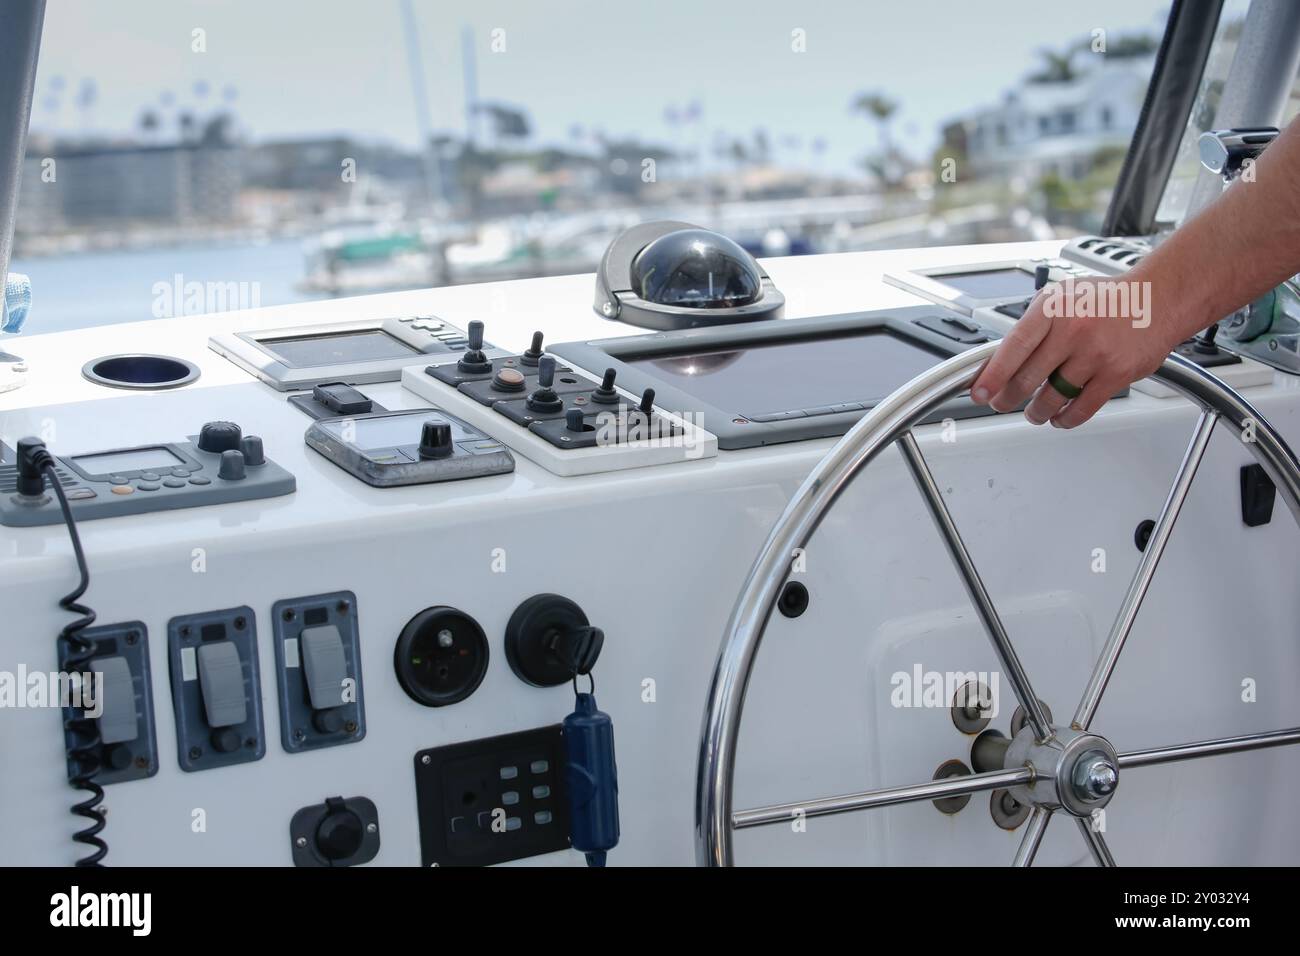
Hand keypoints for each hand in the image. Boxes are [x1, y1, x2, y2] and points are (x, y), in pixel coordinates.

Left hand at [970, 275, 1176, 427]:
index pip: (1013, 347)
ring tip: (1033, 412)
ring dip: (1036, 411)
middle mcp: (1074, 329)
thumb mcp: (1060, 298)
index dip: (992, 374)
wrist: (1158, 298)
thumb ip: (1031, 326)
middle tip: (1001, 403)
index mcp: (1053, 307)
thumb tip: (997, 361)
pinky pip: (1081, 409)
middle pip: (1028, 378)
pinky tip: (1058, 417)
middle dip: (1008, 398)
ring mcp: (1096, 353)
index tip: (979, 392)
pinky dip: (1065, 418)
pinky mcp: (1116, 374)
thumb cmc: (1104, 299)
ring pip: (1052, 397)